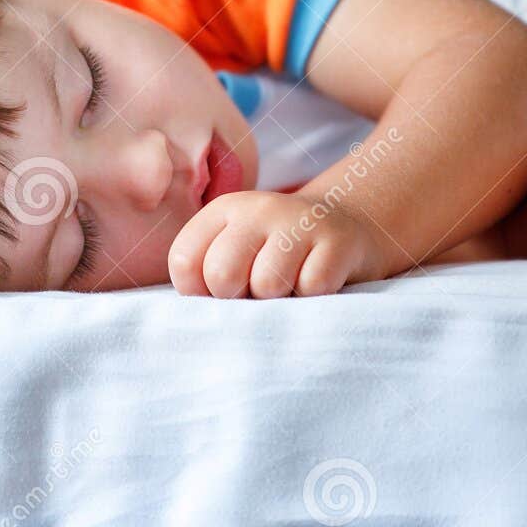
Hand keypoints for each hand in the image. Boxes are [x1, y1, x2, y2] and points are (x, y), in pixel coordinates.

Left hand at [168, 191, 381, 298]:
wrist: (342, 224)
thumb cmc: (274, 252)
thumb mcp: (234, 250)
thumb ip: (205, 276)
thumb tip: (200, 317)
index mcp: (223, 211)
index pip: (184, 261)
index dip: (198, 291)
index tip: (221, 291)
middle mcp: (257, 209)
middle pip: (221, 274)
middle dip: (236, 298)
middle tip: (255, 292)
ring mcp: (299, 221)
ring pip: (267, 285)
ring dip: (278, 299)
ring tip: (288, 283)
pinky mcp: (336, 241)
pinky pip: (311, 288)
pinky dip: (312, 297)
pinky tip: (314, 280)